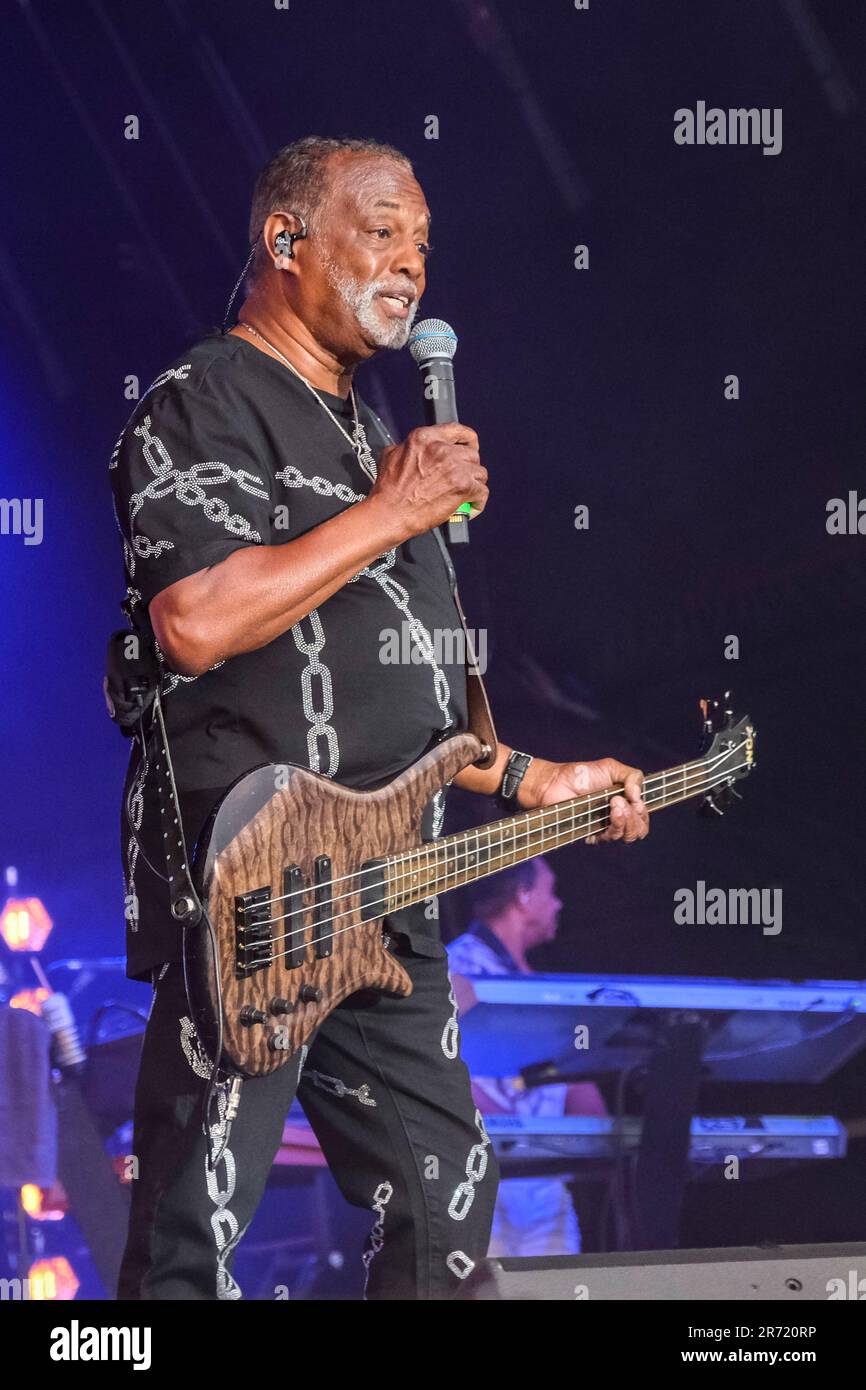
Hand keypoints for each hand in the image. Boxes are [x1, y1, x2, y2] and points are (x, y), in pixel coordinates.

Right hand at [370, 423, 487, 535]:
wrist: (389, 514)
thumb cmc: (388, 491)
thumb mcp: (391, 456)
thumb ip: (409, 448)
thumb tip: (418, 451)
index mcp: (425, 438)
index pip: (458, 430)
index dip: (467, 440)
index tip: (470, 447)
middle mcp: (442, 449)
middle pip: (472, 454)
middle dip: (468, 468)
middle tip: (460, 480)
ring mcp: (455, 467)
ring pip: (479, 473)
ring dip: (473, 485)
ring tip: (464, 495)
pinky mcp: (463, 487)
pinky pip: (482, 492)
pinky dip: (477, 502)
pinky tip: (468, 507)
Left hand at [526, 757, 648, 844]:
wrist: (555, 783)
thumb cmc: (581, 774)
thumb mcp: (611, 767)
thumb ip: (632, 776)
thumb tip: (639, 797)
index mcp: (626, 802)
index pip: (643, 815)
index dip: (643, 811)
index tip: (634, 799)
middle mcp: (618, 817)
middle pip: (639, 828)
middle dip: (633, 816)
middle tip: (617, 800)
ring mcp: (605, 827)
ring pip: (626, 835)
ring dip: (623, 821)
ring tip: (611, 805)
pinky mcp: (592, 834)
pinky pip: (608, 839)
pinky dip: (610, 829)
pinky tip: (604, 817)